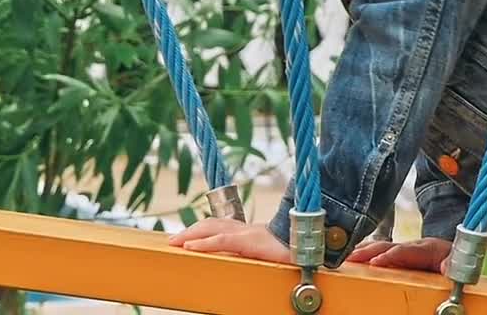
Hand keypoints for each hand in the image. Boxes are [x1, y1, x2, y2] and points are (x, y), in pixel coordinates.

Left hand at [168, 217, 290, 263]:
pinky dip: (204, 243)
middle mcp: (246, 229)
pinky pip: (222, 241)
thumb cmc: (294, 252)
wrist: (311, 246)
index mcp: (249, 232)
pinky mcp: (250, 241)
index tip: (187, 237)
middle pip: (212, 224)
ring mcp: (247, 233)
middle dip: (191, 230)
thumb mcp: (269, 255)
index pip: (220, 226)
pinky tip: (190, 247)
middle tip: (174, 240)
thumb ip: (256, 254)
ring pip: (212, 228)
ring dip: (191, 234)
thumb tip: (247, 263)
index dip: (202, 230)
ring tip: (176, 242)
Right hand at [346, 237, 452, 273]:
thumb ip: (453, 266)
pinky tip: (349, 259)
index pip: (408, 250)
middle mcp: (415, 245)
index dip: (391, 256)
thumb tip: (446, 267)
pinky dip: (363, 254)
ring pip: (380, 248)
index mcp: (431, 248)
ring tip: (342, 259)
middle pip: (388, 246)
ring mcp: (405, 249)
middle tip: (349, 260)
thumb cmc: (457, 267)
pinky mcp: (398, 255)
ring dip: (361, 253)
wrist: (461, 258)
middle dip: (368, 252)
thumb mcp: (459, 266)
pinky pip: (378, 252)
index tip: (375, 264)